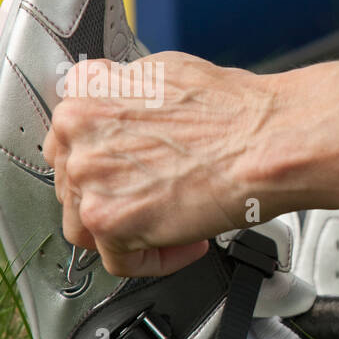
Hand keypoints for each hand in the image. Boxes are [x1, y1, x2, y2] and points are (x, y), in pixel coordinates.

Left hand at [43, 52, 276, 276]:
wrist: (266, 142)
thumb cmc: (238, 113)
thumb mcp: (168, 77)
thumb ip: (130, 101)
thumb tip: (130, 124)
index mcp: (90, 90)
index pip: (72, 140)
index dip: (107, 164)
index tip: (131, 175)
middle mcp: (77, 129)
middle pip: (75, 184)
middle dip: (116, 198)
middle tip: (156, 201)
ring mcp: (88, 175)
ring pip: (87, 226)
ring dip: (130, 232)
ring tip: (173, 226)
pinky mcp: (108, 219)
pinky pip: (119, 260)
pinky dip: (156, 260)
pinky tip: (187, 243)